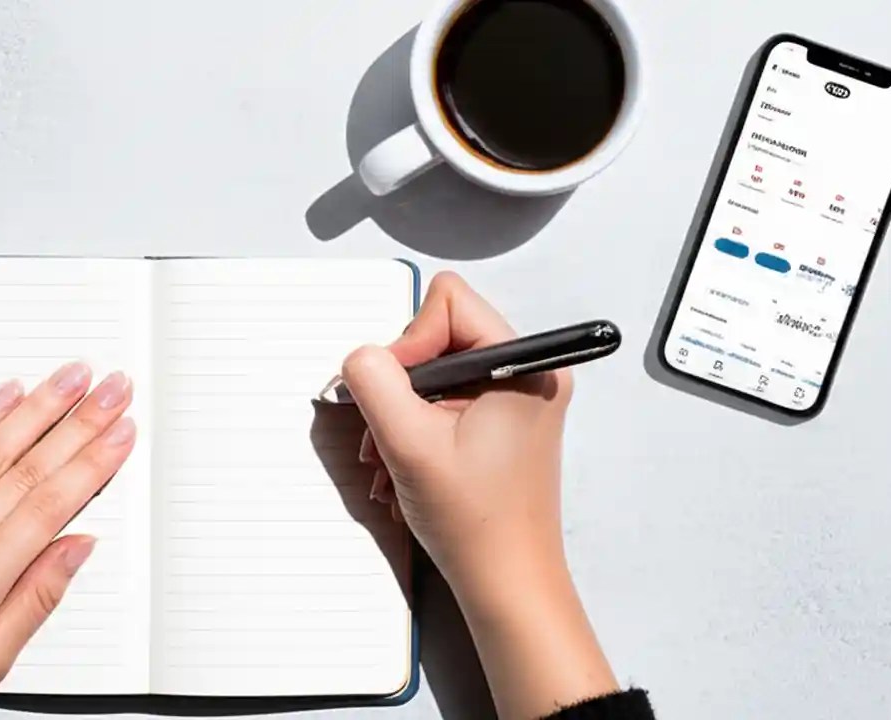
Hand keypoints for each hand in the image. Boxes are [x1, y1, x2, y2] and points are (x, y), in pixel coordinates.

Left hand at [0, 363, 135, 719]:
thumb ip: (37, 598)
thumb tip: (80, 543)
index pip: (45, 508)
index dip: (91, 464)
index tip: (121, 433)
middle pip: (21, 470)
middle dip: (76, 423)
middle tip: (112, 389)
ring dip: (33, 409)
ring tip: (71, 377)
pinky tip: (3, 396)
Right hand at [342, 273, 616, 718]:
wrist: (507, 585)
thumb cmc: (473, 521)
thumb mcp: (409, 442)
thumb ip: (375, 382)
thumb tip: (361, 355)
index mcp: (524, 364)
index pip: (449, 302)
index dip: (409, 342)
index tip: (397, 396)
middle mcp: (528, 373)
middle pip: (440, 337)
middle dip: (400, 386)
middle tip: (385, 435)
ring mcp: (517, 401)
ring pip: (437, 374)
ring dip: (401, 414)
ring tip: (390, 461)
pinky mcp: (504, 426)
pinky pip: (448, 403)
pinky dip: (417, 432)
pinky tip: (403, 470)